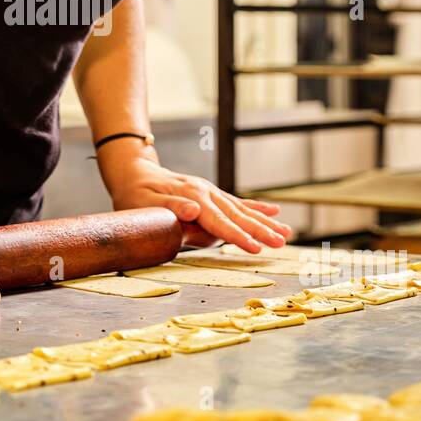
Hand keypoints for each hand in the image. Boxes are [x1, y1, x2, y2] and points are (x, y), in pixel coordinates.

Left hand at [101, 152, 292, 253]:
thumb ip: (170, 208)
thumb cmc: (136, 194)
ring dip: (265, 222)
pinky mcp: (211, 194)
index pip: (219, 221)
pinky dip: (257, 207)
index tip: (255, 247)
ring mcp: (211, 192)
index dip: (237, 236)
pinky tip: (275, 211)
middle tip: (280, 244)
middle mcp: (206, 193)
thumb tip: (193, 211)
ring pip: (242, 210)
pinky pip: (237, 203)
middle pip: (237, 216)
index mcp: (192, 197)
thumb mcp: (145, 203)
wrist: (134, 173)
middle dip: (260, 231)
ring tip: (286, 234)